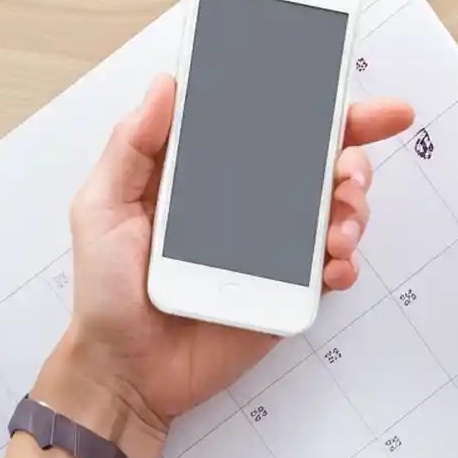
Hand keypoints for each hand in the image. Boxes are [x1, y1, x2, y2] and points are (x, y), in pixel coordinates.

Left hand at [32, 74, 412, 457]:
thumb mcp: (103, 207)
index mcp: (214, 175)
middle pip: (323, 164)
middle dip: (354, 157)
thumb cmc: (107, 292)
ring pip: (339, 211)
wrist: (125, 371)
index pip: (273, 128)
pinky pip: (335, 267)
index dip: (316, 107)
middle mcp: (255, 205)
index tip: (348, 96)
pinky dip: (346, 262)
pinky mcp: (291, 290)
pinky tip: (335, 265)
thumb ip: (132, 145)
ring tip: (340, 229)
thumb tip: (166, 86)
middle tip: (351, 172)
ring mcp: (278, 249)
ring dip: (354, 210)